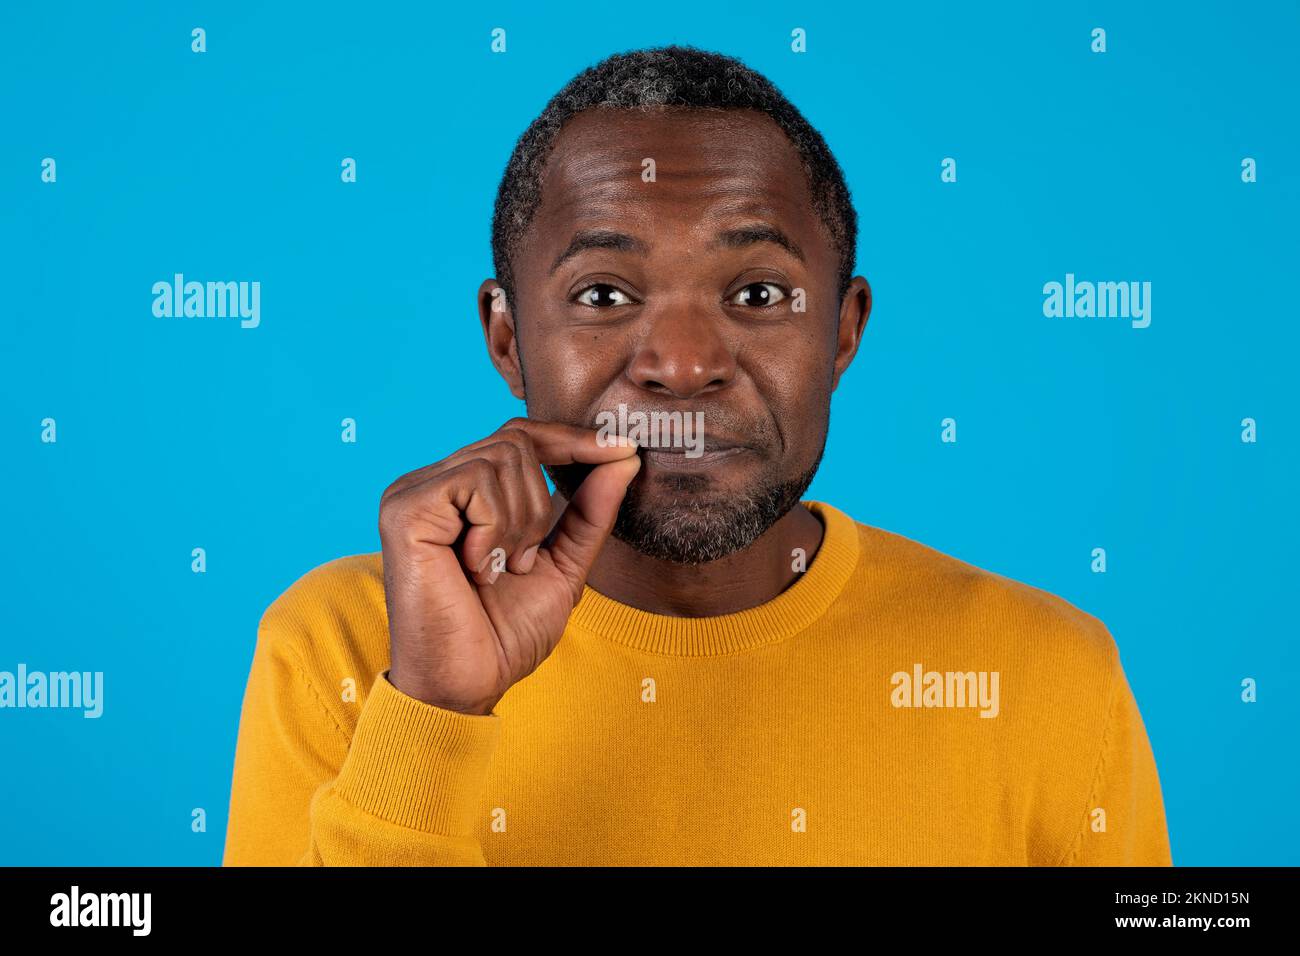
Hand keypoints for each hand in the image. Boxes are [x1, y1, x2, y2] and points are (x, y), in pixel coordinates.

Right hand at [378, 418, 639, 714]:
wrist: (467, 685)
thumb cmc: (504, 633)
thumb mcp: (564, 563)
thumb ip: (590, 511)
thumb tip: (624, 458)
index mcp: (461, 493)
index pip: (521, 436)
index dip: (573, 438)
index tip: (624, 449)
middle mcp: (432, 484)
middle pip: (516, 441)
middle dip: (539, 505)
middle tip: (522, 562)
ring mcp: (412, 493)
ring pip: (501, 458)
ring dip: (520, 523)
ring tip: (498, 570)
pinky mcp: (404, 508)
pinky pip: (475, 483)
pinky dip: (494, 530)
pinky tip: (477, 569)